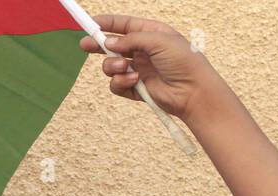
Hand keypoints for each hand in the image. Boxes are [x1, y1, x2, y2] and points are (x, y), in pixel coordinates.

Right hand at [78, 14, 225, 123]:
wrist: (192, 91)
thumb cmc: (184, 61)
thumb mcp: (159, 40)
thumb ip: (131, 39)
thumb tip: (108, 43)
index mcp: (151, 34)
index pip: (124, 25)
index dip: (107, 23)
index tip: (90, 22)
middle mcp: (142, 51)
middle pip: (113, 45)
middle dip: (98, 45)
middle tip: (85, 45)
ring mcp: (137, 70)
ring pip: (111, 66)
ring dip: (112, 66)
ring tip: (123, 68)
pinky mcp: (134, 88)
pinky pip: (116, 84)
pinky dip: (120, 82)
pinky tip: (133, 81)